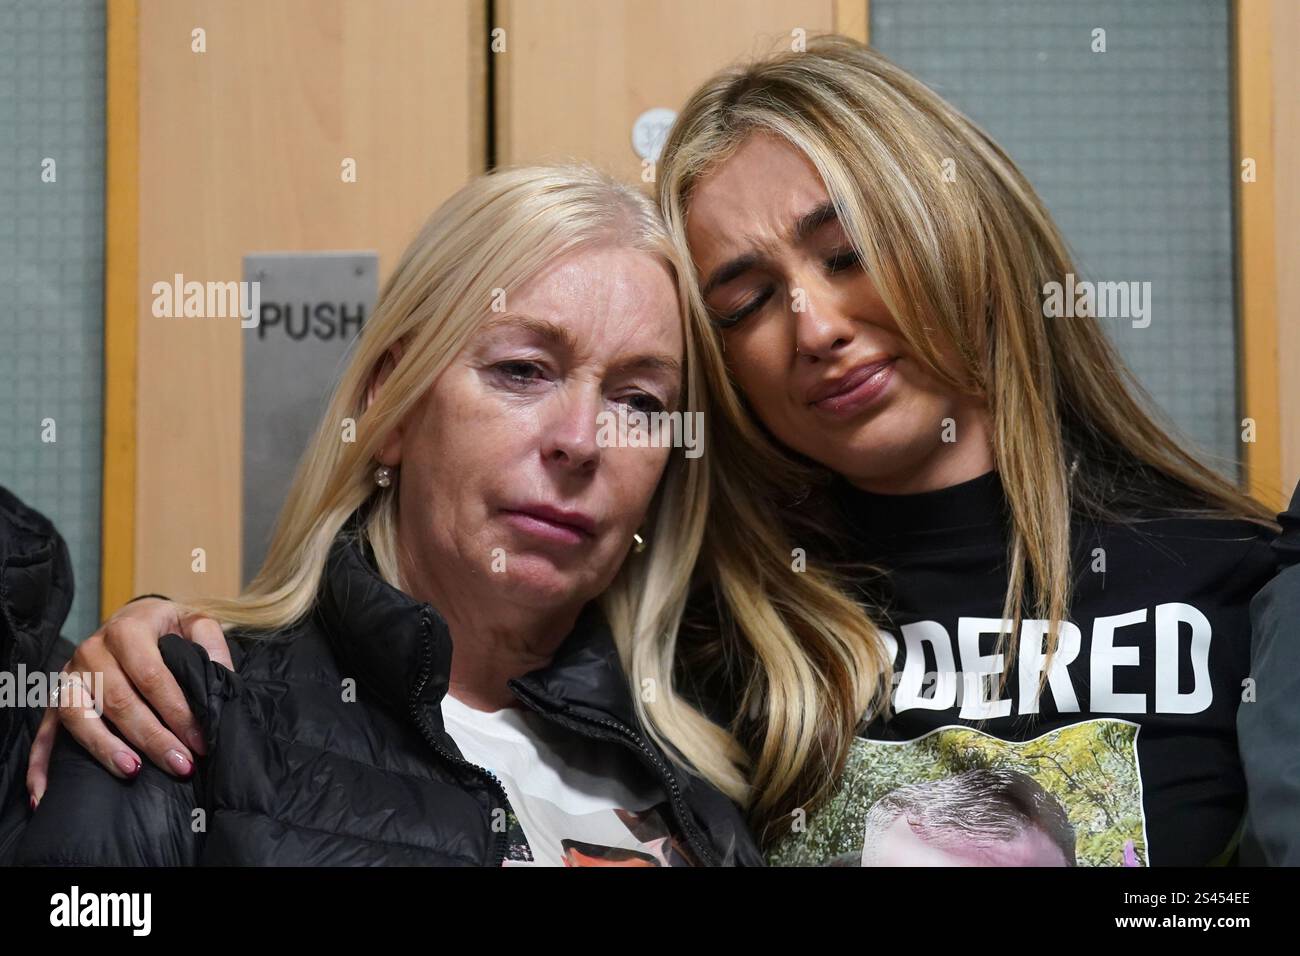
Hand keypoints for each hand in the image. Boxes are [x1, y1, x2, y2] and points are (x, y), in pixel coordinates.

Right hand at [26, 597, 232, 807]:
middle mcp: (92, 652)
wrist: (132, 619)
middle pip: (119, 701)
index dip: (176, 711)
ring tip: (134, 772)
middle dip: (152, 737)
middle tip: (180, 765)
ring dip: (104, 749)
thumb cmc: (167, 627)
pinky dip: (41, 764)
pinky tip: (45, 793)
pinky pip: (43, 732)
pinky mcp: (56, 699)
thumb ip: (210, 642)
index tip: (199, 741)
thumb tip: (221, 677)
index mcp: (127, 630)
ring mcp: (69, 676)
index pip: (151, 676)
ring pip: (80, 717)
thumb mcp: (194, 621)